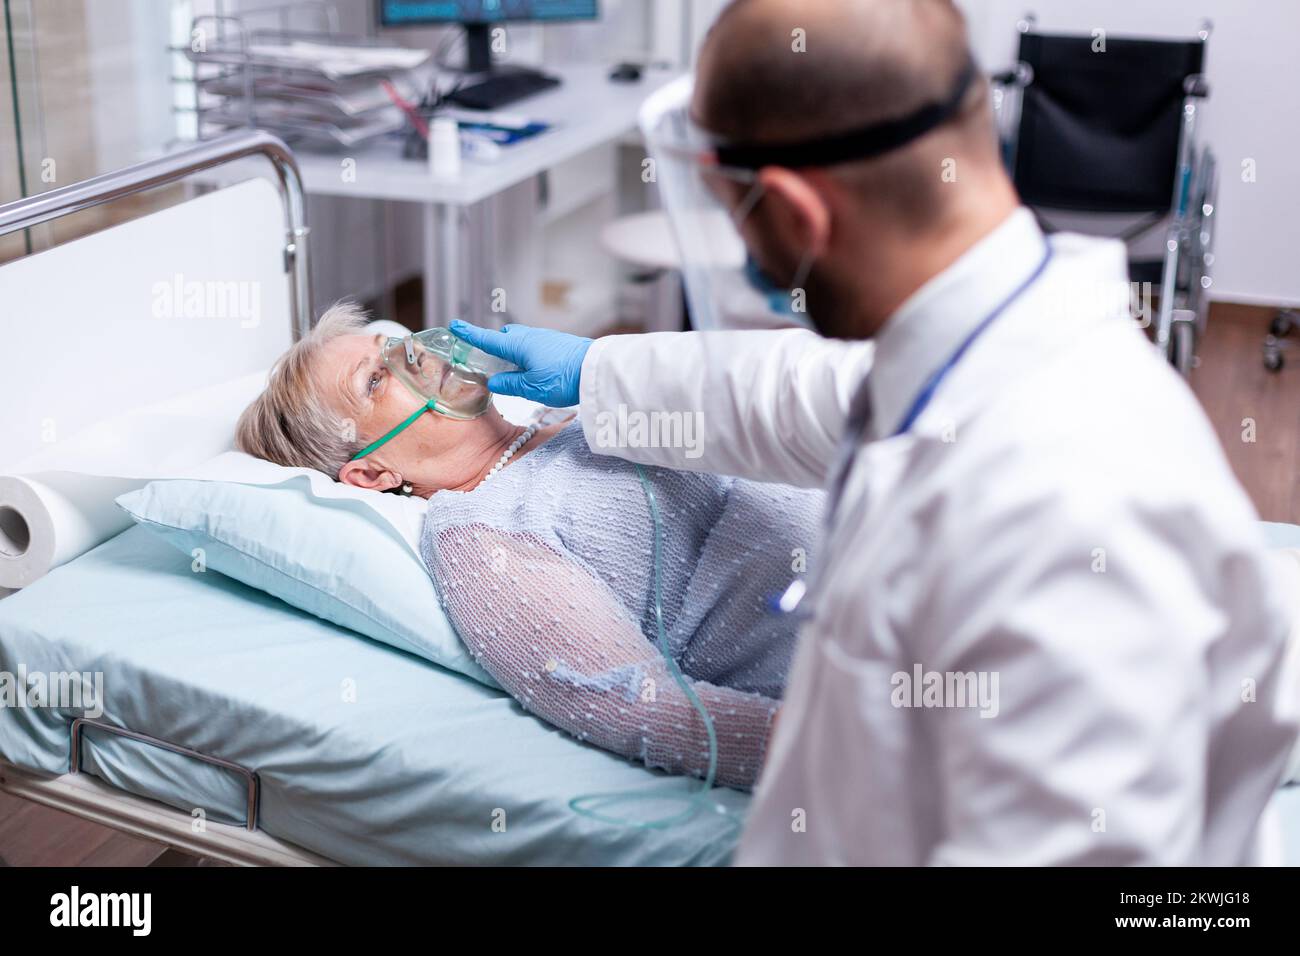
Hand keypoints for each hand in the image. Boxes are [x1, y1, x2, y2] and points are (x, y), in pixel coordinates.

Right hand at [449, 320, 591, 408]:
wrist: (598, 369)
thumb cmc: (564, 378)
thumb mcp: (531, 388)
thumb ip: (509, 385)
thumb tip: (494, 381)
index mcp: (518, 346)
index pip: (487, 339)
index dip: (470, 334)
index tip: (455, 325)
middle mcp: (530, 337)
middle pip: (505, 338)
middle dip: (496, 346)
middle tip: (490, 361)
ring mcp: (546, 338)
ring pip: (522, 342)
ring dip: (514, 353)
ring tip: (516, 372)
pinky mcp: (559, 344)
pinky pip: (536, 346)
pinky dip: (529, 355)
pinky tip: (536, 370)